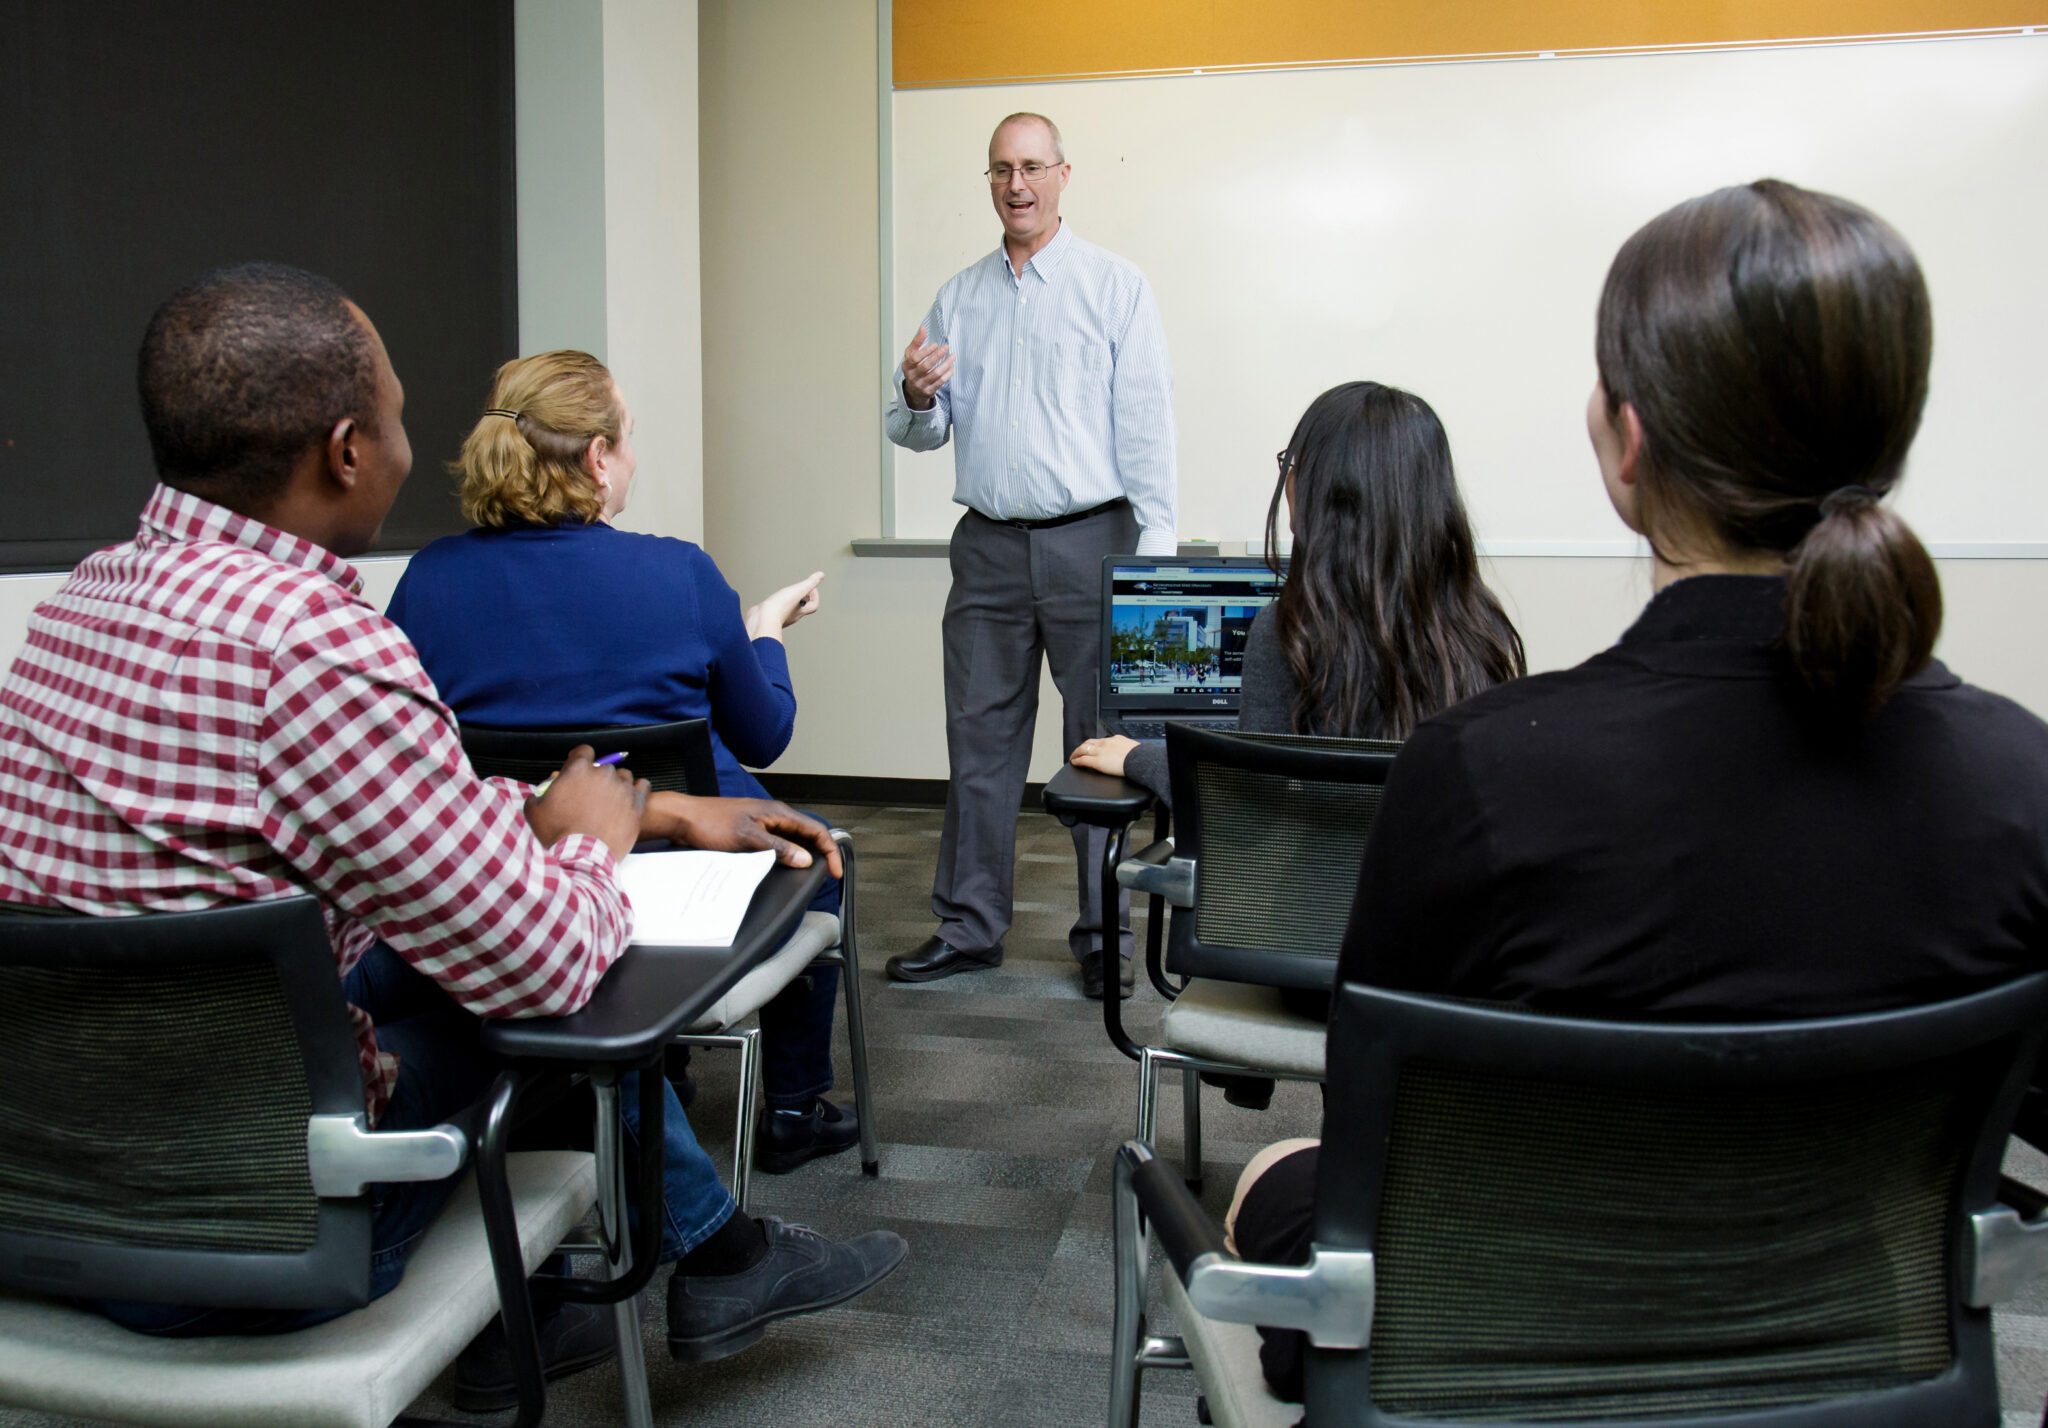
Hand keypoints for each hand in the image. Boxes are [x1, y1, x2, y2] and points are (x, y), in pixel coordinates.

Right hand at [526, 745, 648, 862]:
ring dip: (617, 785)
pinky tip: (630, 800)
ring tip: (610, 802)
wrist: (580, 858)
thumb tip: (550, 785)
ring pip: (624, 776)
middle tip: (591, 797)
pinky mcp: (637, 803)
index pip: (583, 752)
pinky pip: (643, 786)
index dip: (580, 761)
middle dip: (597, 779)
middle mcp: (603, 773)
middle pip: (604, 767)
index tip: (578, 773)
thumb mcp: (535, 809)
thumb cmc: (555, 834)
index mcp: (578, 769)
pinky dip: (637, 791)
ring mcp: (622, 787)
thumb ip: (542, 791)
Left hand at [642, 791, 843, 877]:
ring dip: (806, 853)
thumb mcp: (747, 839)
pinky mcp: (753, 830)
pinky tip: (787, 865)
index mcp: (778, 812)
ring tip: (814, 872)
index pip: (816, 830)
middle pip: (809, 833)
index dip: (830, 851)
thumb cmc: (711, 822)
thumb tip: (804, 859)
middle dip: (823, 852)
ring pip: (795, 838)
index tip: (835, 871)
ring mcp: (764, 822)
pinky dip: (789, 854)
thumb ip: (778, 849)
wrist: (684, 818)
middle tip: (830, 873)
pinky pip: (780, 842)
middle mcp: (774, 815)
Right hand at [747, 571, 823, 639]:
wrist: (761, 620)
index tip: (809, 588)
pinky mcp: (768, 617)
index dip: (814, 596)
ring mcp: (780, 617)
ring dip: (789, 601)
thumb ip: (809, 583)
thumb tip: (821, 575)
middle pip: (802, 608)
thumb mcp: (798, 591)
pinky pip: (775, 611)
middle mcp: (791, 616)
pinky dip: (776, 605)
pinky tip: (771, 601)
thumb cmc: (779, 607)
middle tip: (799, 590)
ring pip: (788, 610)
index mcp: (800, 611)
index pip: (813, 606)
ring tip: (786, 593)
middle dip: (802, 598)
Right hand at [900, 325, 952, 410]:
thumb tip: (923, 328)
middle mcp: (912, 376)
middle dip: (937, 356)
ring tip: (952, 356)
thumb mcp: (911, 355)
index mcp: (907, 366)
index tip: (935, 345)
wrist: (913, 390)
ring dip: (945, 365)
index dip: (925, 351)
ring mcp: (920, 385)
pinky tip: (951, 367)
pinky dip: (947, 374)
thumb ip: (917, 342)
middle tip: (946, 347)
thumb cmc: (913, 368)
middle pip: (925, 366)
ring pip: (934, 374)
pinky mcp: (928, 391)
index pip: (915, 358)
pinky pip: (940, 382)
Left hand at [1070, 735, 1138, 777]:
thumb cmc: (1141, 757)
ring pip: (1083, 749)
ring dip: (1076, 753)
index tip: (1092, 747)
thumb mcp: (1134, 749)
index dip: (1094, 744)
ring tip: (1073, 757)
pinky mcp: (1097, 761)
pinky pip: (1083, 760)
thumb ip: (1128, 750)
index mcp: (1116, 739)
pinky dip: (1077, 761)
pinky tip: (1074, 763)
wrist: (1140, 760)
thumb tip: (1131, 754)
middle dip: (1082, 747)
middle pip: (1089, 743)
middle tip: (1078, 751)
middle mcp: (1106, 743)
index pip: (1101, 740)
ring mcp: (1100, 752)